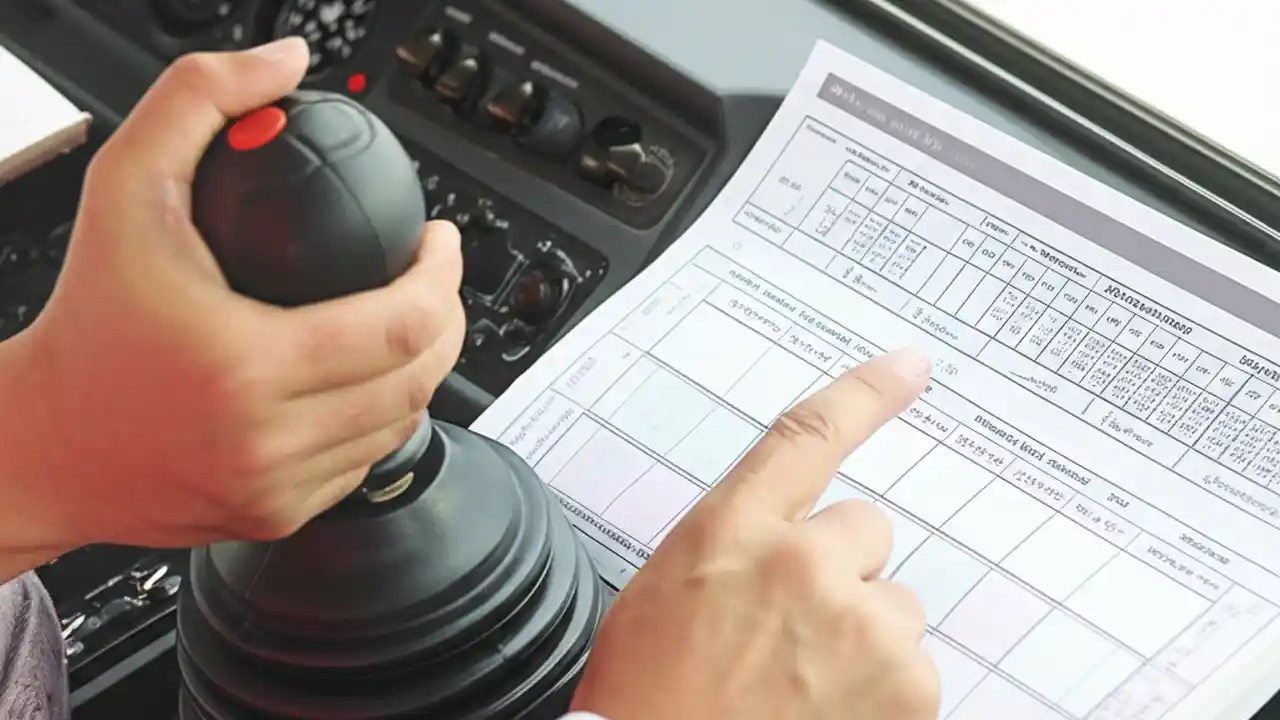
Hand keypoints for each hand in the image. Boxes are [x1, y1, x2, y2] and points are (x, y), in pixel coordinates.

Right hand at [0, 38, 464, 558]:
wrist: (39, 440)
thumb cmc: (86, 320)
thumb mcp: (126, 188)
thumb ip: (199, 103)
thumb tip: (282, 65)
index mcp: (245, 365)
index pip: (401, 323)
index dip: (444, 275)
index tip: (439, 242)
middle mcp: (266, 440)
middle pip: (418, 376)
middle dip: (447, 318)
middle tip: (434, 279)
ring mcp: (275, 488)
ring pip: (400, 423)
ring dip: (422, 367)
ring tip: (408, 320)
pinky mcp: (274, 516)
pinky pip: (364, 462)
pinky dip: (381, 416)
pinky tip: (366, 378)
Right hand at [570, 348, 939, 719]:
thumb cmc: (653, 695)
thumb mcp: (669, 588)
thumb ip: (740, 541)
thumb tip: (798, 533)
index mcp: (733, 530)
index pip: (808, 436)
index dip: (867, 393)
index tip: (910, 367)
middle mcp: (804, 563)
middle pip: (865, 531)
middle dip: (839, 572)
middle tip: (789, 630)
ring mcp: (862, 626)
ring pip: (892, 605)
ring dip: (862, 636)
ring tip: (801, 684)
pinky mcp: (907, 687)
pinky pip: (912, 665)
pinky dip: (881, 692)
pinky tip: (825, 711)